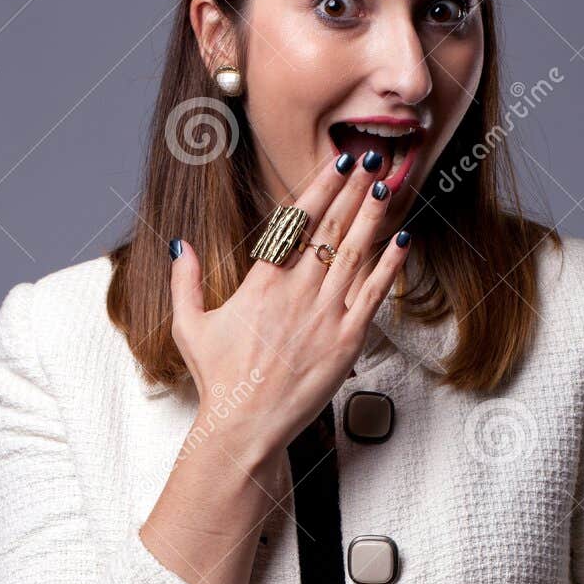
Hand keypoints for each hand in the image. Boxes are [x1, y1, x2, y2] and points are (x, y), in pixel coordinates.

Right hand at [168, 150, 410, 460]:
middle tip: (375, 157)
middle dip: (355, 189)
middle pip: (333, 228)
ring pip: (356, 254)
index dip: (323, 187)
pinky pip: (374, 295)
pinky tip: (403, 238)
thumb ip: (185, 281)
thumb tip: (180, 245)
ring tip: (389, 183)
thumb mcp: (189, 325)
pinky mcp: (346, 342)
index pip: (298, 221)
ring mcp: (325, 316)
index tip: (339, 163)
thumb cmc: (218, 380)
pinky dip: (391, 265)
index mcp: (262, 282)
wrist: (244, 426)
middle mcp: (297, 292)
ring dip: (374, 215)